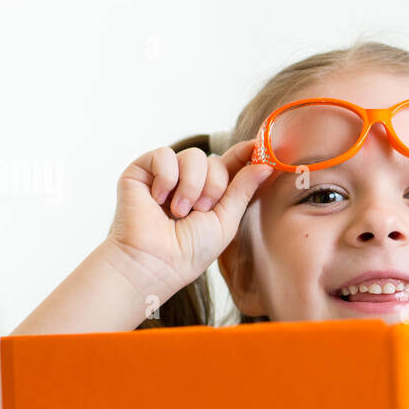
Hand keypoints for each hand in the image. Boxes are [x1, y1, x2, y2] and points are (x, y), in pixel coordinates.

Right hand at [108, 140, 273, 294]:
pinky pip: (164, 155)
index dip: (243, 154)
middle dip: (213, 187)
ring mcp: (164, 175)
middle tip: (199, 211)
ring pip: (193, 155)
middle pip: (214, 160)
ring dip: (191, 185)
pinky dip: (166, 177)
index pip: (230, 165)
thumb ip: (243, 190)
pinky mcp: (141, 171)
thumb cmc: (190, 251)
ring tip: (179, 211)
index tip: (256, 147)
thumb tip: (267, 165)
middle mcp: (187, 182)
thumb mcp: (226, 221)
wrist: (155, 261)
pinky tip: (158, 200)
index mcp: (209, 194)